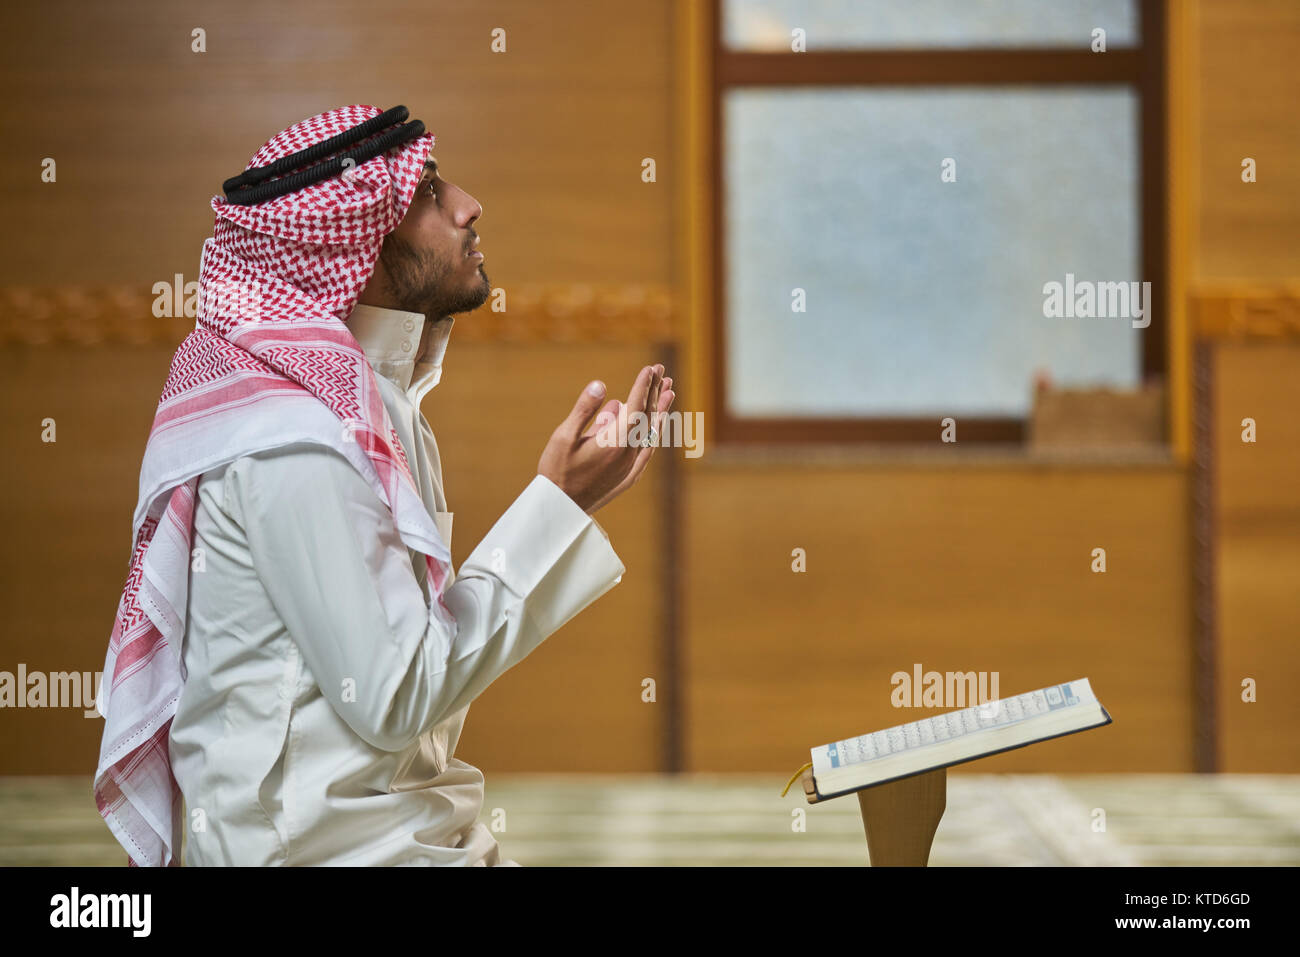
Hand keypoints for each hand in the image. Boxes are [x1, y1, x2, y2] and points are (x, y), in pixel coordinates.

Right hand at [537, 364, 674, 513]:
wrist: (560, 510)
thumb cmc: (557, 471)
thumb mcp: (564, 437)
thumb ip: (584, 410)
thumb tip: (600, 384)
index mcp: (615, 443)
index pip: (636, 408)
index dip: (643, 387)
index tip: (650, 369)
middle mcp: (629, 455)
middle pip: (648, 418)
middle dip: (655, 392)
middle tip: (662, 371)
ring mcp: (631, 468)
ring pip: (652, 434)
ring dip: (661, 411)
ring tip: (669, 390)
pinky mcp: (629, 477)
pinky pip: (648, 450)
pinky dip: (654, 432)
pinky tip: (657, 423)